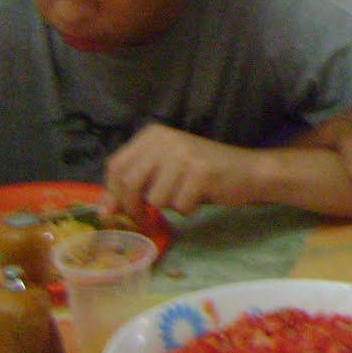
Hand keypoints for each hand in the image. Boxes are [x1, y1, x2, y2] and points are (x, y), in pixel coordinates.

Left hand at [103, 123, 258, 220]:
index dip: (114, 193)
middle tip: (144, 218)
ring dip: (168, 206)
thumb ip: (133, 185)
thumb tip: (103, 210)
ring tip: (185, 195)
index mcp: (152, 135)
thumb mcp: (163, 172)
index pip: (115, 166)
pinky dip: (188, 209)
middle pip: (129, 183)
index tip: (120, 211)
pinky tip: (200, 197)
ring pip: (155, 199)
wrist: (248, 171)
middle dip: (133, 207)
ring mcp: (184, 154)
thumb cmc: (202, 173)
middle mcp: (166, 139)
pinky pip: (180, 205)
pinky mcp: (201, 172)